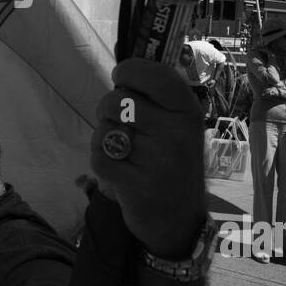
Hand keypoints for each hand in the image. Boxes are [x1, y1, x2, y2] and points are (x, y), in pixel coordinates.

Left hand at [90, 59, 204, 257]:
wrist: (178, 220)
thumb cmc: (172, 163)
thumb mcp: (177, 126)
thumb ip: (154, 97)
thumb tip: (122, 64)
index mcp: (187, 110)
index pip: (151, 74)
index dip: (127, 72)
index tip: (122, 80)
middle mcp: (175, 132)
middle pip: (115, 101)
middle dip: (108, 112)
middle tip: (123, 128)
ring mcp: (157, 159)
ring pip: (103, 129)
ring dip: (103, 139)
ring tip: (123, 152)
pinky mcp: (135, 184)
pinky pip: (98, 157)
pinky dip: (101, 162)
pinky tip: (119, 171)